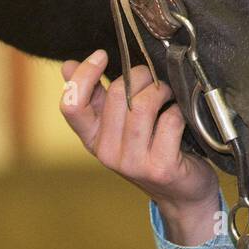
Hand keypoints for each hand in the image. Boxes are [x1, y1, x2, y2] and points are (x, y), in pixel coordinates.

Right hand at [59, 49, 221, 238]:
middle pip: (117, 94)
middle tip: (154, 79)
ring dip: (161, 91)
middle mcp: (106, 153)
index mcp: (92, 138)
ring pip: (144, 105)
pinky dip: (178, 111)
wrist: (181, 193)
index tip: (102, 55)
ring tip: (168, 96)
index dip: (83, 74)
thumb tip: (67, 66)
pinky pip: (169, 120)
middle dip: (141, 75)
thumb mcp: (119, 125)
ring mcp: (133, 163)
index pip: (71, 105)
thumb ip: (96, 96)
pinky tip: (180, 118)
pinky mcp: (160, 167)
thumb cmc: (152, 149)